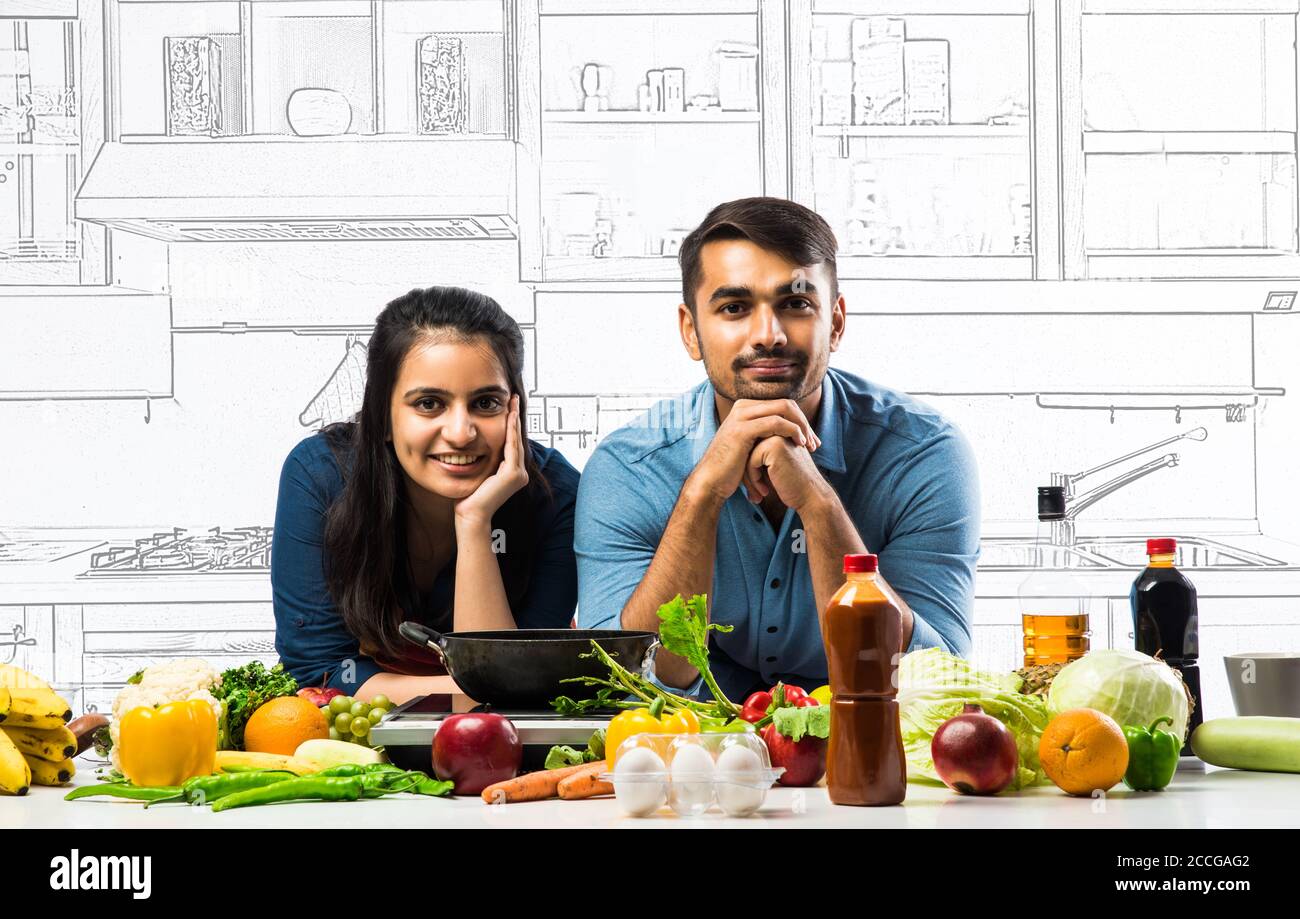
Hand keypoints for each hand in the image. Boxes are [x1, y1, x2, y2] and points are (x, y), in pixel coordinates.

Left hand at [453, 395, 529, 527]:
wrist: (471, 515)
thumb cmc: (470, 498)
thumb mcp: (479, 474)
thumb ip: (484, 461)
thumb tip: (475, 447)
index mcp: (513, 474)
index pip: (512, 444)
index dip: (511, 425)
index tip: (509, 407)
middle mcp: (520, 474)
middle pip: (517, 439)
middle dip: (515, 417)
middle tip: (514, 398)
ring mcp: (519, 475)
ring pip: (515, 440)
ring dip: (514, 419)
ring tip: (513, 401)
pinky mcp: (513, 475)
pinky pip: (511, 447)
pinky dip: (510, 430)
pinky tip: (509, 416)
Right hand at [688, 399, 821, 504]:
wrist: (711, 481)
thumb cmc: (732, 468)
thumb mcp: (751, 446)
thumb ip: (766, 435)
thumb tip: (788, 433)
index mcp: (745, 408)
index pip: (781, 405)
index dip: (800, 420)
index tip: (811, 440)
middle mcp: (743, 407)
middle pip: (785, 403)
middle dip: (804, 422)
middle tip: (815, 443)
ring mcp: (741, 416)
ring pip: (784, 409)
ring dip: (802, 426)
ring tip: (809, 445)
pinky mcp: (743, 429)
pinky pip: (776, 422)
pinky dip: (792, 431)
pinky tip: (799, 444)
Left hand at [745, 435, 831, 514]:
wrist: (811, 497)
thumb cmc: (792, 485)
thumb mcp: (774, 465)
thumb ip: (758, 455)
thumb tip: (735, 456)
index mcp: (779, 430)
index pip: (750, 446)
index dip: (750, 469)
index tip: (756, 487)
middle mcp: (778, 428)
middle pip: (746, 449)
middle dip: (747, 473)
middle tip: (754, 493)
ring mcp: (777, 435)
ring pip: (746, 455)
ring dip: (749, 478)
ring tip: (758, 493)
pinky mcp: (774, 446)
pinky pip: (750, 462)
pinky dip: (754, 479)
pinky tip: (765, 491)